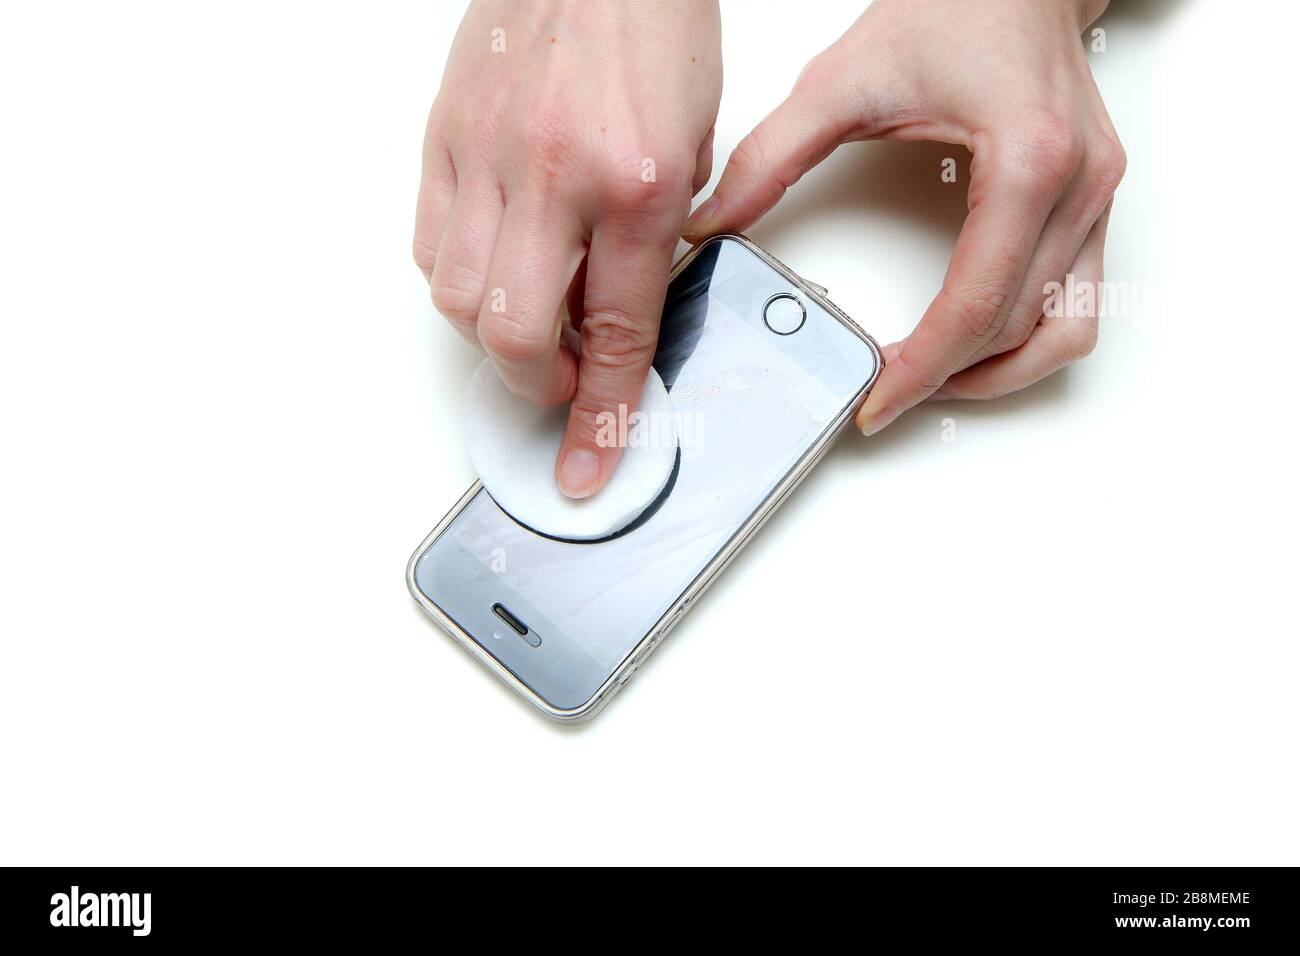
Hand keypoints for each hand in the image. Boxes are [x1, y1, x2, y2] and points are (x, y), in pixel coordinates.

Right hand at [415, 0, 720, 493]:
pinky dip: (458, 280)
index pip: (619, 335)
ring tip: (534, 321)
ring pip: (456, 300)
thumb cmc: (652, 27)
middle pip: (517, 337)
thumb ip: (652, 236)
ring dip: (495, 336)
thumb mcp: (693, 142)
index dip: (604, 417)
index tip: (588, 462)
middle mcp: (555, 178)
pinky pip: (429, 243)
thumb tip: (615, 310)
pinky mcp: (443, 137)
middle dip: (540, 387)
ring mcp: (488, 157)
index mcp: (636, 184)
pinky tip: (492, 270)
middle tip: (565, 384)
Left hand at [683, 0, 1123, 433]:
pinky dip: (1028, 335)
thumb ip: (770, 157)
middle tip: (885, 394)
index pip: (977, 303)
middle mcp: (1079, 185)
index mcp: (1029, 160)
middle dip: (950, 377)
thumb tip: (713, 220)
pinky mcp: (1094, 200)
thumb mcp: (841, 81)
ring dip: (1001, 369)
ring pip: (1066, 327)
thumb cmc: (954, 5)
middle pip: (1020, 327)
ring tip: (933, 380)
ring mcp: (1097, 196)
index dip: (923, 369)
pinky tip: (974, 340)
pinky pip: (1078, 298)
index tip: (878, 401)